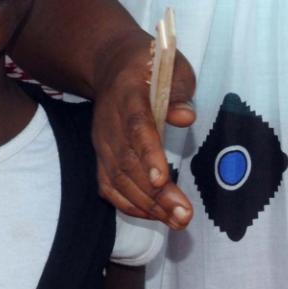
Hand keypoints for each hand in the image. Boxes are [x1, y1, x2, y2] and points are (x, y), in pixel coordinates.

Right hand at [92, 36, 198, 228]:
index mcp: (128, 95)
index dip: (149, 155)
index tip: (162, 180)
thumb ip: (180, 91)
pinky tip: (154, 217)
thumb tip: (185, 117)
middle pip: (128, 162)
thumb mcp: (173, 68)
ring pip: (118, 179)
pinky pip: (109, 186)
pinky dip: (129, 205)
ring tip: (177, 222)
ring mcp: (102, 141)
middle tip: (184, 216)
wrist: (112, 66)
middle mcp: (110, 122)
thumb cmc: (152, 68)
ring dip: (147, 205)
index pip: (137, 128)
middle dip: (156, 194)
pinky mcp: (102, 156)